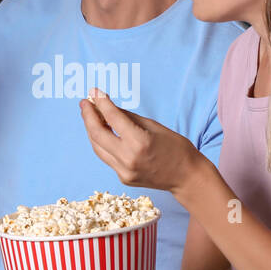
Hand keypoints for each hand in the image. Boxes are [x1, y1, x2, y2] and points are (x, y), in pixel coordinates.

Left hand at [79, 88, 202, 193]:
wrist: (186, 177)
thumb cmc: (176, 147)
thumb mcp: (153, 126)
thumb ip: (127, 117)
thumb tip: (107, 107)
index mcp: (139, 142)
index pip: (113, 118)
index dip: (101, 102)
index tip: (94, 92)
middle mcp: (128, 158)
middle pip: (97, 134)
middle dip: (88, 116)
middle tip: (84, 102)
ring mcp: (124, 171)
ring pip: (98, 147)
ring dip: (92, 130)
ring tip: (89, 115)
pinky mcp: (123, 178)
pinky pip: (107, 157)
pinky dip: (102, 143)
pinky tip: (101, 132)